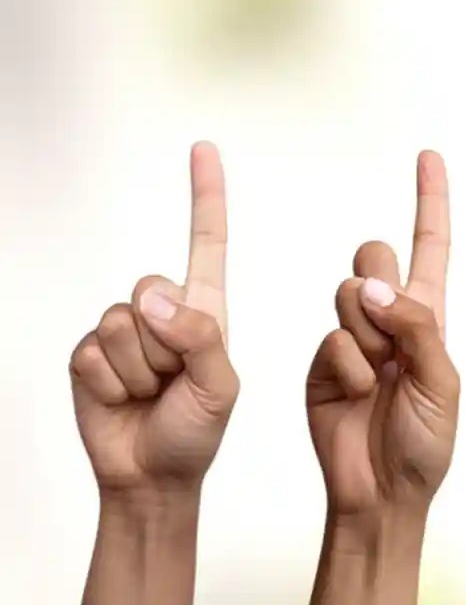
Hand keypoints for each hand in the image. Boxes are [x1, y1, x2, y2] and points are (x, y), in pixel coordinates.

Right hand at [70, 142, 237, 495]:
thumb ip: (199, 337)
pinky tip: (124, 398)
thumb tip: (152, 298)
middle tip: (175, 381)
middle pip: (151, 287)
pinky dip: (111, 383)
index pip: (206, 242)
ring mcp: (123, 331)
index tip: (204, 148)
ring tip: (152, 393)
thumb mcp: (220, 386)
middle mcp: (163, 311)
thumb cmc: (196, 430)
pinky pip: (92, 353)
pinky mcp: (88, 353)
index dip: (205, 196)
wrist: (151, 475)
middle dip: (165, 342)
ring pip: (121, 322)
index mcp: (206, 310)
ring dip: (139, 368)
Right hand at [307, 151, 458, 516]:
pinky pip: (330, 337)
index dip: (430, 202)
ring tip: (382, 375)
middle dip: (381, 278)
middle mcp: (391, 321)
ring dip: (368, 331)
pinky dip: (349, 365)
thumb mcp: (443, 382)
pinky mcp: (322, 362)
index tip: (429, 157)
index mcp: (431, 319)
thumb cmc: (427, 442)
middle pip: (375, 257)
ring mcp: (353, 340)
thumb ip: (415, 326)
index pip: (431, 247)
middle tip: (390, 323)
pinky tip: (360, 395)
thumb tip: (371, 283)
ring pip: (349, 292)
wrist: (384, 491)